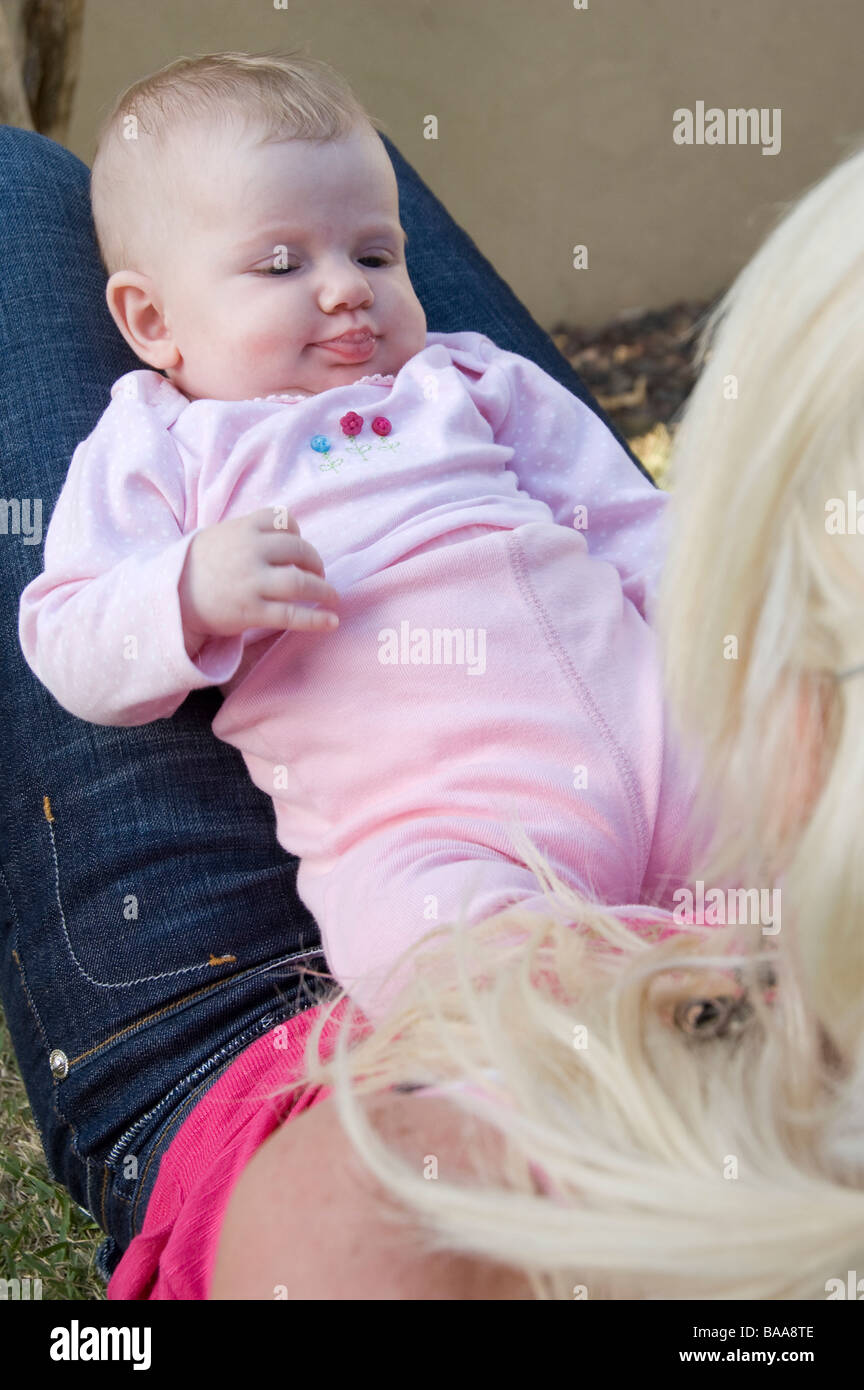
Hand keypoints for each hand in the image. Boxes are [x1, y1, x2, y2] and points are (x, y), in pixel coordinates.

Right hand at [178, 506, 339, 649]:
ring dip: (323, 590)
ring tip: (331, 597)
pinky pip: (292, 615)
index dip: (297, 534)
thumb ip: (250, 532)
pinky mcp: (251, 611)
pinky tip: (331, 622)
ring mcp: (251, 582)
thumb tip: (287, 536)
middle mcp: (250, 552)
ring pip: (301, 583)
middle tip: (319, 574)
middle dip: (315, 563)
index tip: (297, 547)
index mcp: (243, 528)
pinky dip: (316, 619)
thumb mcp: (219, 535)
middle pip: (299, 551)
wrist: (170, 597)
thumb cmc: (197, 566)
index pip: (284, 520)